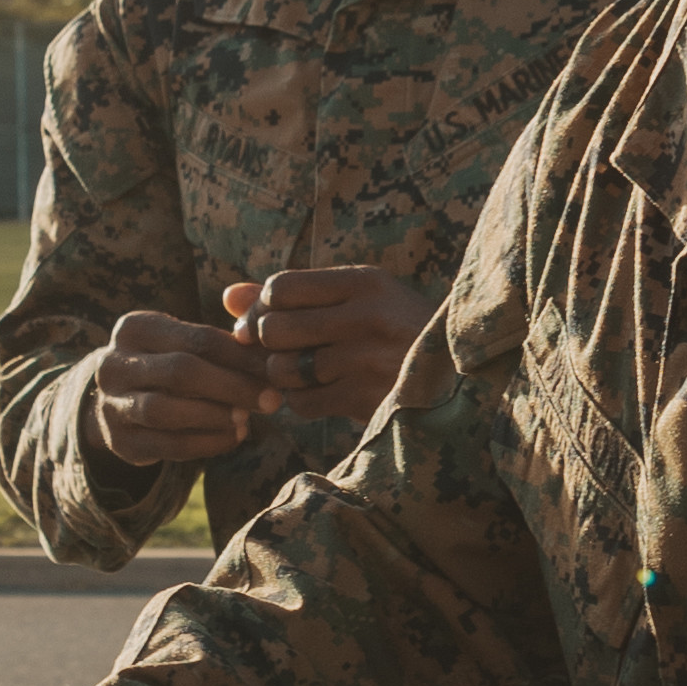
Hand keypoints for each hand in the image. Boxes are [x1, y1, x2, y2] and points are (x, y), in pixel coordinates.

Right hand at [83, 310, 271, 468]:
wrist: (120, 399)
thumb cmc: (170, 362)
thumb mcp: (188, 341)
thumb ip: (228, 339)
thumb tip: (272, 351)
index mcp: (135, 328)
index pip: (197, 339)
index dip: (240, 356)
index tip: (275, 369)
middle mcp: (114, 364)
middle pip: (180, 372)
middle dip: (232, 387)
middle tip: (271, 400)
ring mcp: (112, 405)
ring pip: (166, 411)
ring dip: (215, 416)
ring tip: (247, 418)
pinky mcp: (120, 441)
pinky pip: (167, 445)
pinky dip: (207, 443)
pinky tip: (233, 436)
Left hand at [221, 267, 434, 424]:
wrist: (459, 381)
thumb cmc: (396, 333)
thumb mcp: (356, 301)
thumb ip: (291, 296)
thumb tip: (227, 296)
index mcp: (365, 282)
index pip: (280, 287)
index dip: (263, 308)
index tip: (270, 322)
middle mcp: (367, 316)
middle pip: (273, 330)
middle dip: (271, 346)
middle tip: (290, 351)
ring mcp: (368, 360)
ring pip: (283, 370)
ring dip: (286, 377)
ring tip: (313, 372)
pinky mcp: (366, 400)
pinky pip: (302, 404)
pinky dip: (304, 402)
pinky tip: (328, 393)